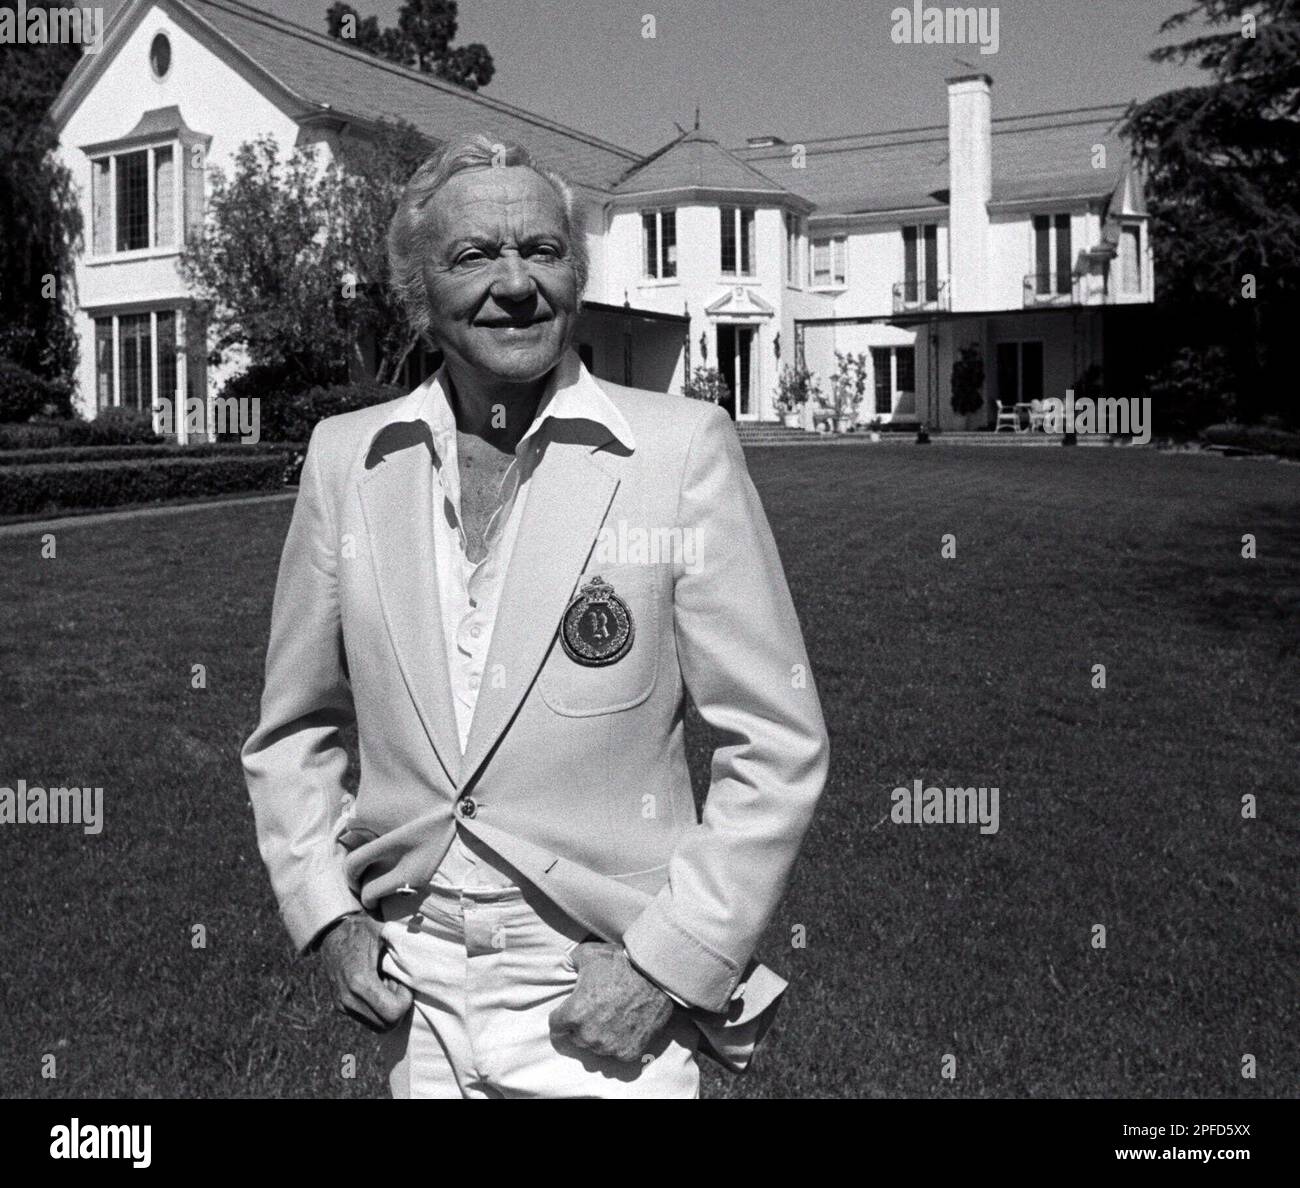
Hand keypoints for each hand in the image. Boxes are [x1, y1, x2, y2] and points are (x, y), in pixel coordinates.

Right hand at [318, 914, 412, 1031]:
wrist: (331, 932)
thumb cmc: (360, 930)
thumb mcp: (383, 932)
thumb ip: (401, 942)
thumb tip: (421, 944)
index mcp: (360, 981)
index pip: (392, 1013)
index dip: (404, 1000)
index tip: (404, 982)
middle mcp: (349, 999)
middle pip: (386, 1025)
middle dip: (398, 1007)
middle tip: (398, 985)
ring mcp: (343, 1005)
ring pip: (377, 1026)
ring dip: (387, 1010)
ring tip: (388, 986)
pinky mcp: (340, 1006)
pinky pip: (367, 1019)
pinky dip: (378, 1010)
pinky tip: (379, 989)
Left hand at [548, 942, 674, 1062]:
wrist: (656, 974)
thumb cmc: (621, 962)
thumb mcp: (588, 953)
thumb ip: (572, 962)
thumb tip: (568, 966)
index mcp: (575, 1014)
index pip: (556, 1026)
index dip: (562, 1016)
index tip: (570, 1011)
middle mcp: (589, 1035)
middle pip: (576, 1038)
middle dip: (583, 1026)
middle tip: (597, 1010)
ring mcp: (610, 1046)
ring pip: (597, 1047)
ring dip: (601, 1036)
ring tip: (613, 1017)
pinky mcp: (629, 1052)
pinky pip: (617, 1053)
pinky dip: (621, 1043)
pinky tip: (627, 1026)